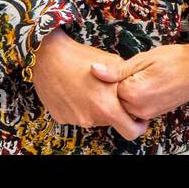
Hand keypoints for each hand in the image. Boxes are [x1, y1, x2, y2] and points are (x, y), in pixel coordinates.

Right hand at [30, 28, 148, 140]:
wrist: (49, 56)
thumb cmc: (82, 58)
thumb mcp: (114, 63)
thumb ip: (128, 81)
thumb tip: (138, 89)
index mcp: (107, 108)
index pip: (131, 131)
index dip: (139, 124)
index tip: (138, 115)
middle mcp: (90, 119)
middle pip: (112, 122)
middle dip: (116, 111)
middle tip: (112, 93)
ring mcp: (74, 120)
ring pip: (95, 119)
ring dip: (97, 107)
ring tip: (92, 87)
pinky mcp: (61, 117)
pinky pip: (78, 115)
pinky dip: (81, 106)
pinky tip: (78, 89)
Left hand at [89, 39, 188, 120]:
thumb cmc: (176, 59)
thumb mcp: (145, 58)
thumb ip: (118, 69)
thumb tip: (94, 70)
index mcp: (134, 93)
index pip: (108, 88)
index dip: (113, 74)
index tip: (124, 65)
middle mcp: (139, 109)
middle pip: (115, 99)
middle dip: (118, 85)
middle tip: (135, 69)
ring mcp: (148, 113)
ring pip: (125, 105)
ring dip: (127, 92)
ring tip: (142, 75)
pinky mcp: (155, 113)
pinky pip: (136, 108)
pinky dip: (136, 97)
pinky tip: (148, 83)